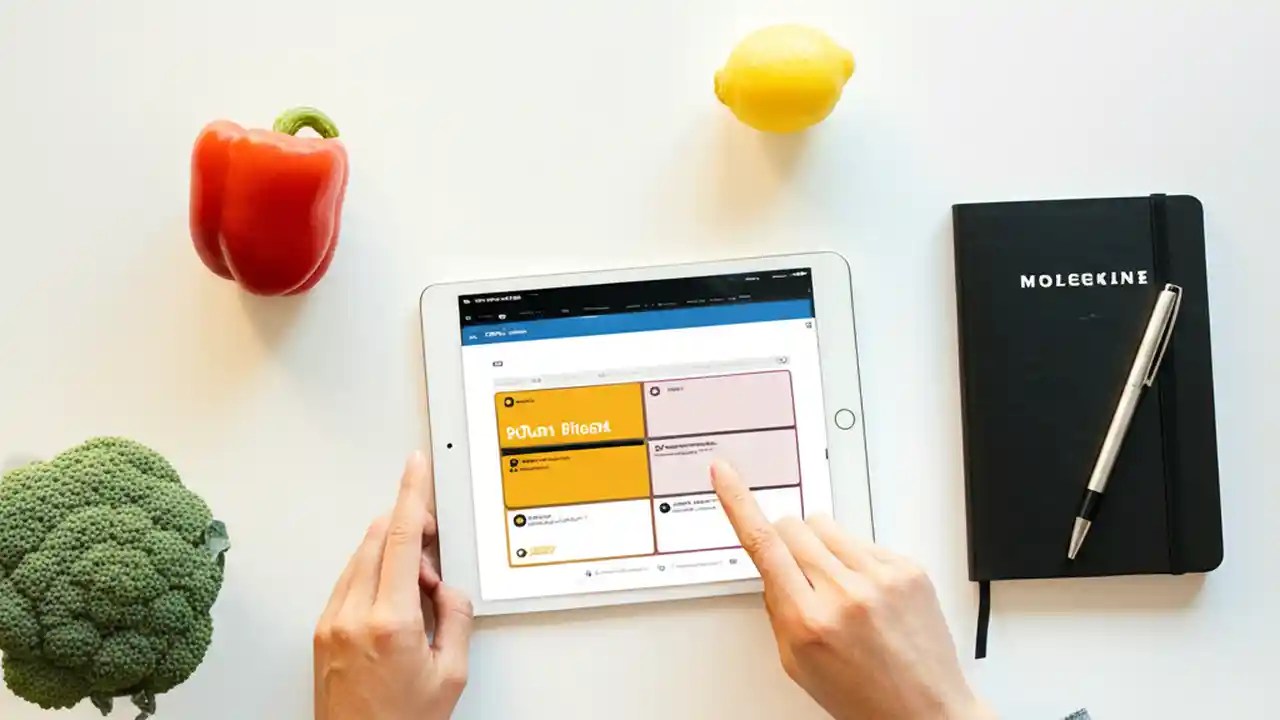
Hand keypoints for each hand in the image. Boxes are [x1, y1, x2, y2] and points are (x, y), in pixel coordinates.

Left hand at [314, 452, 474, 719]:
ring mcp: (331, 623)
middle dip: (409, 530)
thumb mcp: (450, 673)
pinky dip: (374, 577)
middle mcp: (353, 617)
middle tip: (434, 551)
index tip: (415, 468)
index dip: (412, 495)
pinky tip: (394, 605)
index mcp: (389, 623)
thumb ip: (455, 618)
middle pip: (379, 540)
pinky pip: (349, 581)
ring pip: (362, 557)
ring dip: (392, 556)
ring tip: (417, 596)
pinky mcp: (322, 632)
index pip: (403, 539)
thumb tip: (447, 590)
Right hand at [711, 460, 993, 719]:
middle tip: (798, 573)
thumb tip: (771, 566)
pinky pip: (863, 539)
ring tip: (838, 587)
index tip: (724, 474)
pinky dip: (856, 560)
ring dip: (820, 547)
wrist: (926, 711)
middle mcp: (844, 593)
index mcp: (808, 621)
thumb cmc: (863, 697)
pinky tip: (868, 593)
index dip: (737, 502)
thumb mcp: (797, 663)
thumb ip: (778, 608)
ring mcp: (880, 577)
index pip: (762, 544)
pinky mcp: (907, 568)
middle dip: (785, 543)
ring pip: (826, 525)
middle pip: (792, 526)